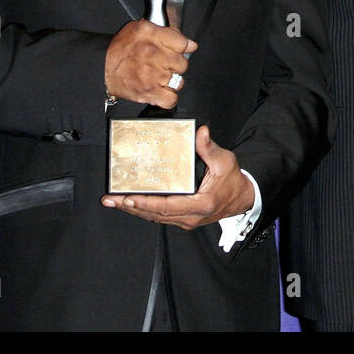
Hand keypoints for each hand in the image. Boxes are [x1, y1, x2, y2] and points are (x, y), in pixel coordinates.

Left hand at [101, 126, 254, 229]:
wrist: (243, 197)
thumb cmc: (233, 180)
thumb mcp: (225, 161)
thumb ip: (209, 148)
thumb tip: (200, 132)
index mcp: (200, 205)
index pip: (167, 206)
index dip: (146, 203)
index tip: (128, 198)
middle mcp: (191, 217)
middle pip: (155, 214)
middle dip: (131, 207)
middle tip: (110, 200)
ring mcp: (186, 221)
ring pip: (155, 217)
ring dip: (134, 210)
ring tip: (114, 202)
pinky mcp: (183, 219)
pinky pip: (160, 216)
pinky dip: (144, 210)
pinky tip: (131, 203)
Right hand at [104, 20, 196, 108]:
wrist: (100, 66)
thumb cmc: (120, 49)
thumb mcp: (141, 29)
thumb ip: (168, 33)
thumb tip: (190, 44)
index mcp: (152, 36)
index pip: (183, 43)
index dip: (181, 48)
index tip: (176, 51)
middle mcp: (153, 54)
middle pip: (183, 63)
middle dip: (174, 65)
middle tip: (162, 64)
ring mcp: (152, 75)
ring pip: (179, 81)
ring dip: (171, 81)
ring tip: (158, 77)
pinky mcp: (149, 92)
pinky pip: (171, 99)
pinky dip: (168, 97)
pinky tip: (160, 91)